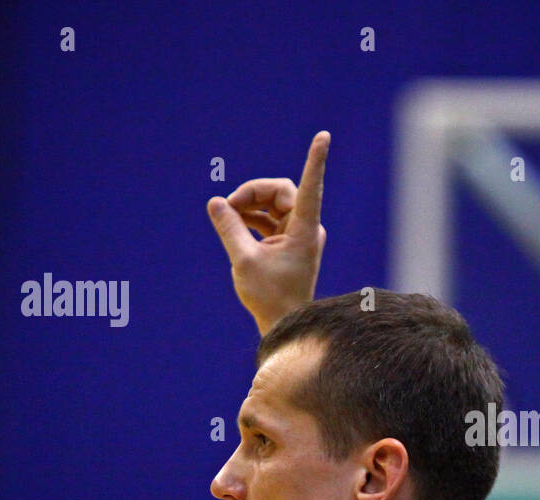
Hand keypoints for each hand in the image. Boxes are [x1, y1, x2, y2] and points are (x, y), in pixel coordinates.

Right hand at [207, 130, 330, 335]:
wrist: (284, 323)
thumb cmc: (270, 296)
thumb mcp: (242, 260)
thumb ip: (229, 227)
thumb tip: (215, 202)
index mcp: (304, 229)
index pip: (310, 186)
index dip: (315, 160)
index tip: (323, 136)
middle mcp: (306, 227)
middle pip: (278, 191)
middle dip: (250, 193)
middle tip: (226, 208)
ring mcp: (299, 233)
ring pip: (272, 203)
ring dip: (248, 206)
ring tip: (226, 218)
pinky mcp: (290, 240)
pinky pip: (269, 218)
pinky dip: (251, 218)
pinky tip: (233, 223)